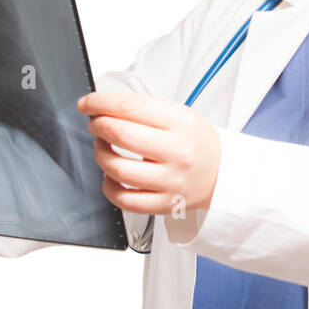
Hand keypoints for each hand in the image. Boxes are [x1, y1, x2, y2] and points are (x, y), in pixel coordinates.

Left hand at [76, 92, 220, 215]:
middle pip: (121, 135)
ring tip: (103, 147)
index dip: (100, 103)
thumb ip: (144, 109)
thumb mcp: (180, 114)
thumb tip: (103, 107)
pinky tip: (111, 175)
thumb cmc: (196, 142)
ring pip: (118, 169)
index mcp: (181, 123)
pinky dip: (109, 186)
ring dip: (100, 154)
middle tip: (95, 124)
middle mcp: (177, 152)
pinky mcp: (164, 204)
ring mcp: (170, 181)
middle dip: (98, 126)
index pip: (130, 107)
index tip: (87, 103)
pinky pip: (124, 200)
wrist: (222, 173)